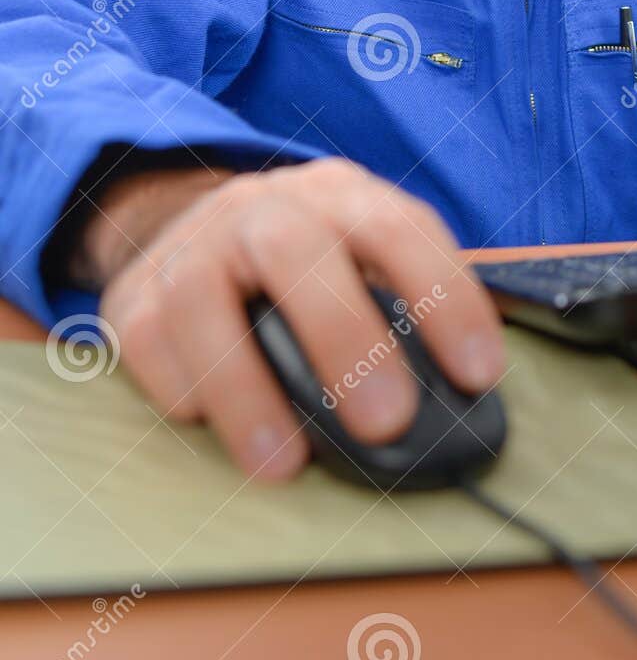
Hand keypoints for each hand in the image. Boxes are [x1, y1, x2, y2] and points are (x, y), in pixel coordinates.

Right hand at [97, 157, 505, 479]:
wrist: (188, 222)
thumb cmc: (304, 260)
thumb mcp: (361, 257)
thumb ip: (403, 310)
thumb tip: (460, 396)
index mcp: (340, 196)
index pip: (399, 229)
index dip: (445, 297)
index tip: (479, 373)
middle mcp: (265, 208)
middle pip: (298, 252)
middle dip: (345, 339)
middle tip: (385, 422)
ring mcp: (194, 247)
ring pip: (203, 300)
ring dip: (246, 388)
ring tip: (285, 464)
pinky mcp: (135, 296)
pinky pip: (148, 342)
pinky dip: (183, 389)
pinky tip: (212, 425)